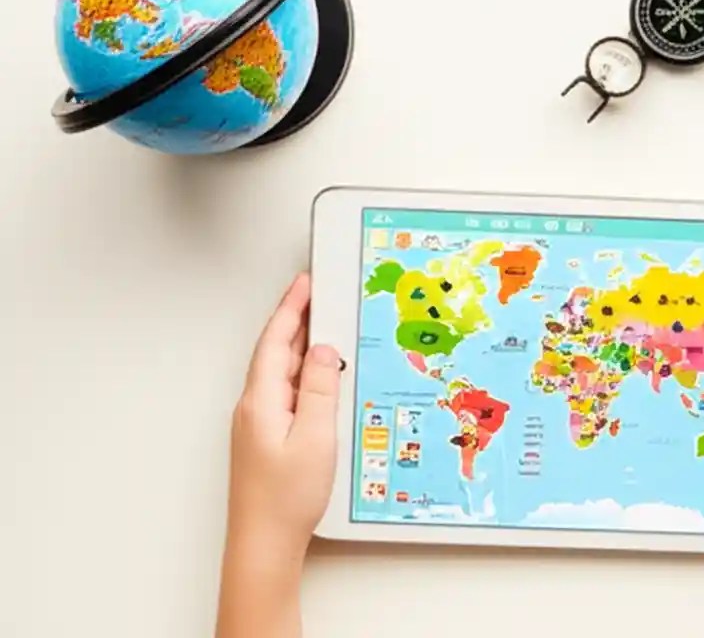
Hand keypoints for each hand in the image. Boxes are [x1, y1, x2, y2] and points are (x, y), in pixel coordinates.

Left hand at [226, 273, 341, 556]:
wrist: (262, 545)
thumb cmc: (285, 499)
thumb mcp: (315, 438)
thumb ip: (321, 390)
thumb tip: (325, 353)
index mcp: (261, 400)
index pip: (276, 341)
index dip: (291, 308)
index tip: (305, 283)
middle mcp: (254, 408)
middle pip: (275, 352)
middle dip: (296, 321)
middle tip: (317, 295)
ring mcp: (258, 424)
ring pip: (281, 373)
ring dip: (301, 348)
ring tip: (324, 328)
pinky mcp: (267, 440)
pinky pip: (286, 394)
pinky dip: (303, 376)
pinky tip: (320, 380)